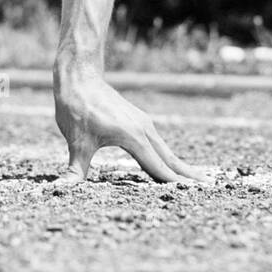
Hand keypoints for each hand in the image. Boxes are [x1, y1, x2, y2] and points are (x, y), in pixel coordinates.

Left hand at [53, 65, 212, 186]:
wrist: (78, 76)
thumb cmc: (76, 107)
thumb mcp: (76, 141)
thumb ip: (75, 169)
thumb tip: (62, 189)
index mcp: (133, 137)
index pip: (158, 167)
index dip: (174, 183)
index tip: (194, 195)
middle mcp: (143, 129)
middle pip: (169, 158)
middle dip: (187, 175)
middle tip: (209, 188)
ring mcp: (142, 123)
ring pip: (165, 149)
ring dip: (179, 165)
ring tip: (197, 179)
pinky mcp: (137, 119)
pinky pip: (157, 142)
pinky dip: (167, 155)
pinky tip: (169, 163)